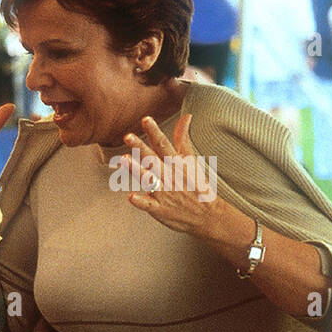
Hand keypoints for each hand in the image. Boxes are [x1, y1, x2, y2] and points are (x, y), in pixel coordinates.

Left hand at [122, 114, 221, 236]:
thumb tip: (186, 117)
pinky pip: (149, 205)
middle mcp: (168, 175)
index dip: (154, 132)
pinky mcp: (160, 208)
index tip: (146, 119)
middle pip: (152, 159)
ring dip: (136, 169)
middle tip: (128, 136)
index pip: (163, 144)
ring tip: (123, 159)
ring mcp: (164, 192)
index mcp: (175, 163)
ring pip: (148, 179)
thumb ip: (183, 139)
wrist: (208, 214)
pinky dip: (141, 201)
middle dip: (140, 148)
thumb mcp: (190, 160)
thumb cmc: (196, 185)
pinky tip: (131, 197)